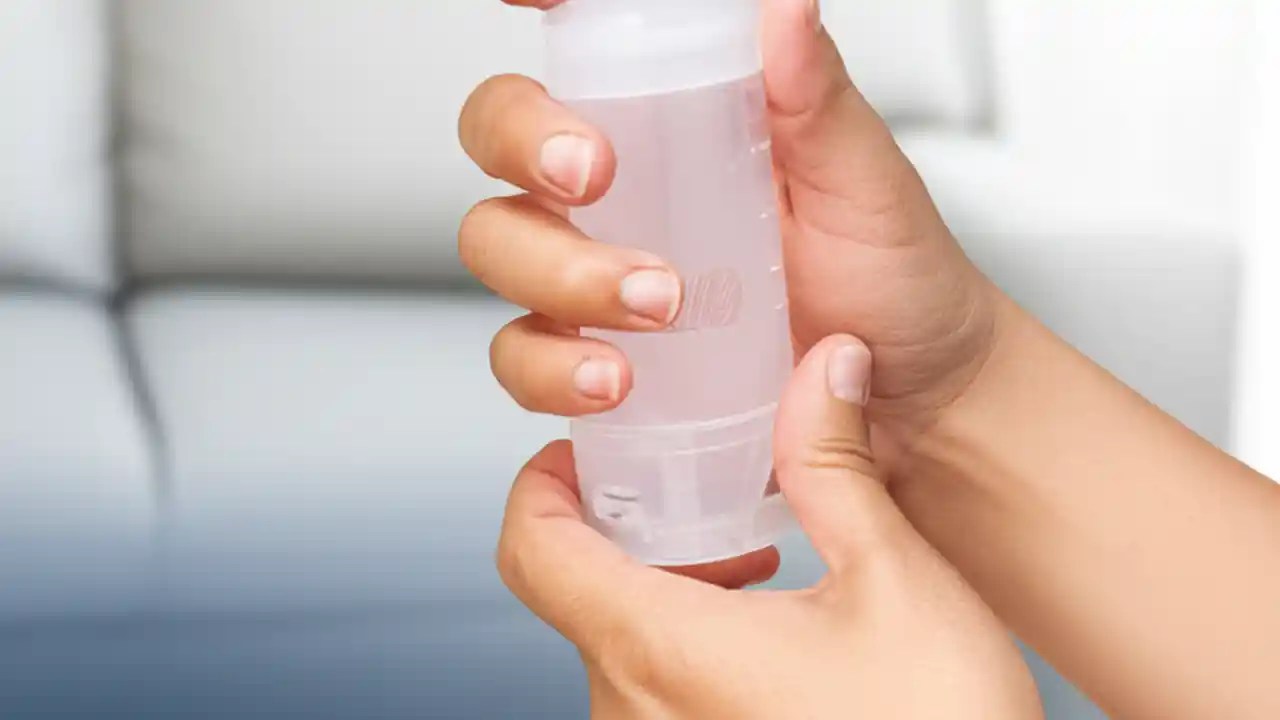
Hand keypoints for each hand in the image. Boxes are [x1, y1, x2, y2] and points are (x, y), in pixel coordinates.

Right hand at [458, 0, 999, 449]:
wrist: (911, 402)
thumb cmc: (890, 281)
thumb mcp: (864, 183)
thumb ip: (818, 99)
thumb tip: (785, 12)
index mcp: (677, 119)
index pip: (583, 43)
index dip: (542, 3)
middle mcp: (622, 188)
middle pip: (499, 135)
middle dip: (524, 145)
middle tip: (595, 174)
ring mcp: (598, 270)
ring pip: (499, 244)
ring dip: (555, 272)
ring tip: (655, 305)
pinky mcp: (598, 354)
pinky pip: (527, 357)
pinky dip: (552, 370)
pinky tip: (613, 380)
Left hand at [498, 337, 1042, 719]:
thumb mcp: (896, 581)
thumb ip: (836, 466)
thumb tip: (823, 372)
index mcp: (661, 650)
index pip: (533, 549)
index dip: (542, 484)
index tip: (580, 453)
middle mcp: (636, 712)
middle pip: (578, 589)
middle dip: (636, 529)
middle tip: (701, 492)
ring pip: (618, 641)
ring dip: (668, 586)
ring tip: (755, 560)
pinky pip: (651, 691)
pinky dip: (685, 640)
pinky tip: (765, 625)